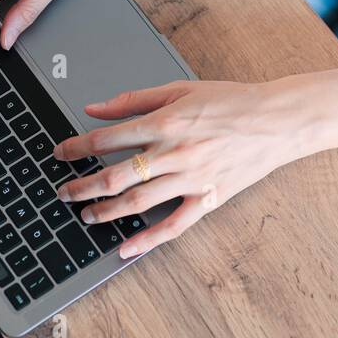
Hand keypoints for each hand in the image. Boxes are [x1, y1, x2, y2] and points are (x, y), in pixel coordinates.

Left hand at [54, 79, 320, 258]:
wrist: (277, 119)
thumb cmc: (231, 101)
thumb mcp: (180, 89)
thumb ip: (133, 100)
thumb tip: (95, 108)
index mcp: (165, 122)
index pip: (108, 138)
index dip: (77, 147)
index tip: (60, 154)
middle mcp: (174, 153)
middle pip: (116, 175)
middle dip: (82, 186)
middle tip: (62, 193)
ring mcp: (192, 179)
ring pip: (139, 202)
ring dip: (106, 211)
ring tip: (86, 215)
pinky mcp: (209, 198)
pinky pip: (174, 225)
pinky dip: (148, 239)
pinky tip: (127, 248)